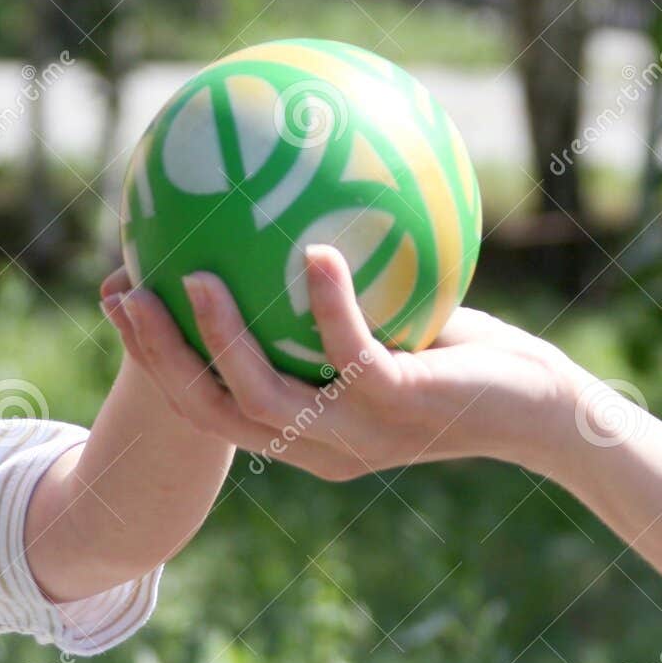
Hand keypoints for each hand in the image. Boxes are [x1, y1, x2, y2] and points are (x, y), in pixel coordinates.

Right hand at [99, 245, 580, 480]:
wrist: (542, 411)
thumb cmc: (466, 360)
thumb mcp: (388, 326)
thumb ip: (331, 295)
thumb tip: (283, 215)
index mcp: (303, 434)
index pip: (210, 408)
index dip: (155, 361)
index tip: (118, 301)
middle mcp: (319, 447)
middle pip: (213, 412)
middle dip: (160, 359)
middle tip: (126, 295)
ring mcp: (359, 433)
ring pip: (264, 395)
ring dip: (221, 336)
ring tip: (194, 276)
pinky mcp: (401, 408)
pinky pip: (350, 353)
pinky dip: (328, 303)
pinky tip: (315, 253)